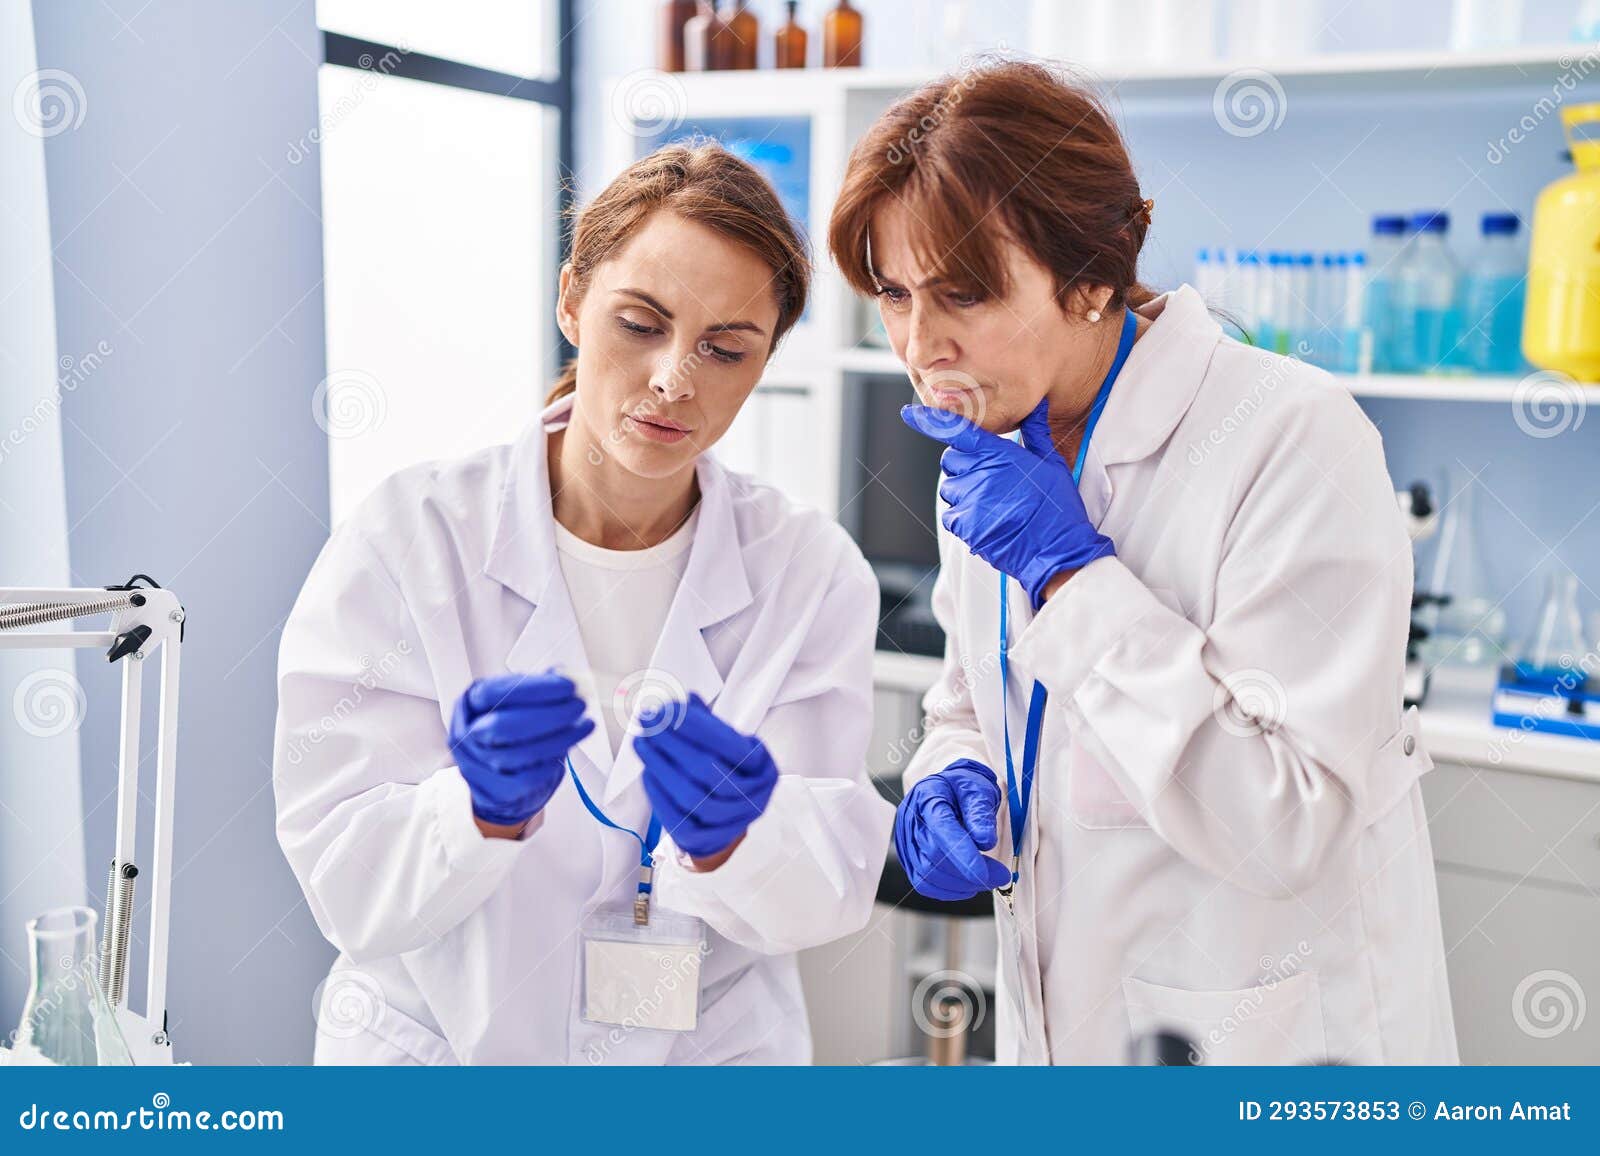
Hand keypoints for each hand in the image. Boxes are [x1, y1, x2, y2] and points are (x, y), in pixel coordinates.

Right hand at [449, 672, 593, 828]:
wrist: (499, 781)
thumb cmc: (510, 736)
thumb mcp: (519, 705)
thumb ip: (538, 689)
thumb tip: (564, 675)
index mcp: (470, 704)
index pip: (493, 692)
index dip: (533, 688)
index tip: (567, 685)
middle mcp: (466, 733)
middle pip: (504, 725)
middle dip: (549, 714)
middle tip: (579, 706)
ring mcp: (474, 765)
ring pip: (518, 753)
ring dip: (560, 739)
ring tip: (582, 726)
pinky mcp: (491, 790)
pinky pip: (526, 779)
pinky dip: (550, 764)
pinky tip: (564, 752)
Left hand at [634, 693, 778, 861]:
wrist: (729, 824)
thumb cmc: (728, 777)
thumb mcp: (728, 748)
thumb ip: (710, 726)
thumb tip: (689, 700)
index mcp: (762, 769)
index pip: (730, 744)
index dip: (697, 726)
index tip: (669, 709)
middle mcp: (752, 798)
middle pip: (707, 770)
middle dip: (672, 742)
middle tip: (648, 721)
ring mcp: (731, 823)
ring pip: (691, 796)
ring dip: (661, 766)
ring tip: (642, 743)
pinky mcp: (706, 840)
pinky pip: (678, 818)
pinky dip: (659, 794)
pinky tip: (647, 772)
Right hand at [893, 759, 1011, 900]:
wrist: (949, 790)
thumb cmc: (964, 789)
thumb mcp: (978, 790)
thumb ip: (980, 813)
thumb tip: (985, 841)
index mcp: (928, 796)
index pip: (942, 829)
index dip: (962, 854)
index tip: (984, 874)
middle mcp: (911, 819)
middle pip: (934, 855)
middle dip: (968, 872)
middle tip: (1000, 875)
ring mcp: (906, 840)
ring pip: (928, 874)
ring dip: (960, 884)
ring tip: (987, 879)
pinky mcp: (909, 858)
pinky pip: (923, 883)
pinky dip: (948, 890)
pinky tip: (968, 886)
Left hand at [902, 396, 1114, 608]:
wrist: (1057, 549)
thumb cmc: (1057, 506)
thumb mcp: (1051, 464)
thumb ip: (1036, 432)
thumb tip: (1034, 406)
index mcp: (1000, 453)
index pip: (957, 431)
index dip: (931, 421)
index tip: (909, 414)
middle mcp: (981, 473)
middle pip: (951, 460)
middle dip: (963, 465)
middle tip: (988, 478)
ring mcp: (971, 499)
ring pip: (949, 488)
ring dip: (963, 492)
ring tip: (991, 503)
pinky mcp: (966, 525)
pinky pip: (950, 515)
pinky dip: (962, 517)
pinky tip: (985, 520)